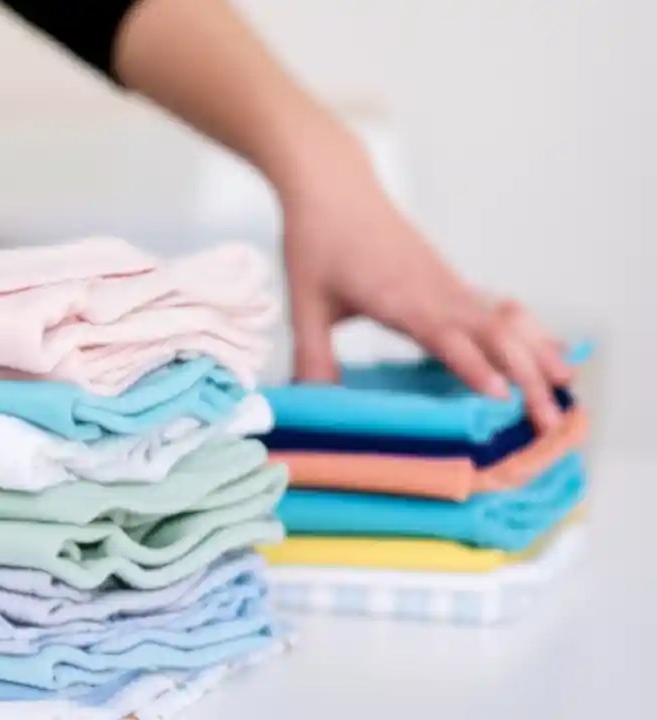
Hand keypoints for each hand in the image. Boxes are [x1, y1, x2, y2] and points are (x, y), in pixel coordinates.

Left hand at [281, 141, 571, 431]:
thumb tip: (310, 404)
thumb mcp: (304, 303)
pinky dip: (525, 331)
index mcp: (399, 297)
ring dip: (535, 353)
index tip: (501, 395)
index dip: (473, 366)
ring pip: (503, 321)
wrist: (333, 186)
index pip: (445, 336)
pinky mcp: (449, 280)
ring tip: (565, 385)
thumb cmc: (317, 241)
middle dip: (523, 375)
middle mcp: (433, 291)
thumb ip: (311, 355)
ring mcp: (446, 283)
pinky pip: (496, 309)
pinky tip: (547, 350)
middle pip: (491, 334)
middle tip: (546, 418)